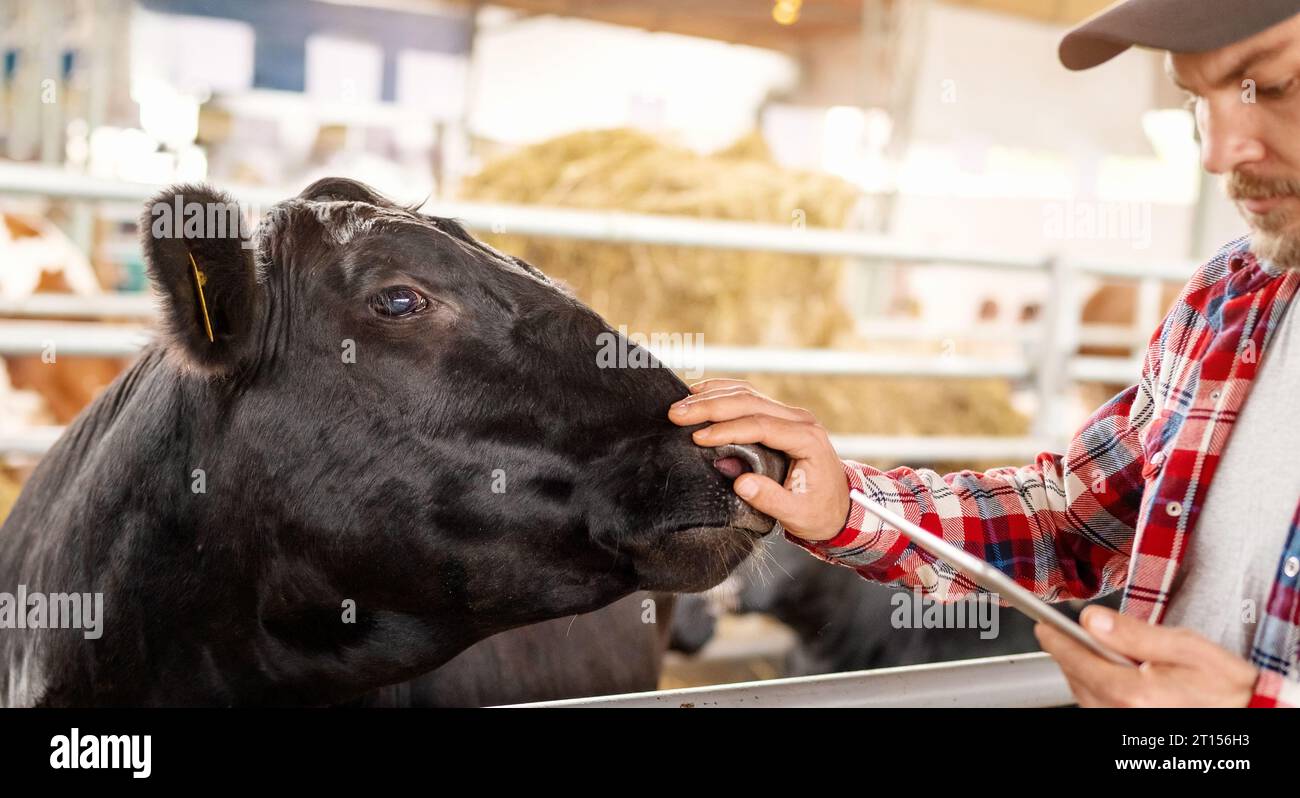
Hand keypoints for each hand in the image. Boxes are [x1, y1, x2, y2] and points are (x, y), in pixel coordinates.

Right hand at [668, 379, 849, 541]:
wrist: (840, 506)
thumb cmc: (819, 511)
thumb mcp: (798, 514)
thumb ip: (771, 499)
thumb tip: (740, 483)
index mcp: (807, 439)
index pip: (761, 425)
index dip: (727, 429)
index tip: (698, 438)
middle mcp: (799, 420)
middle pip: (750, 401)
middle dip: (710, 406)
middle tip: (676, 413)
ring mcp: (789, 415)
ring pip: (746, 394)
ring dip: (711, 397)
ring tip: (681, 404)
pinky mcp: (778, 417)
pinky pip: (747, 397)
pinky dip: (721, 394)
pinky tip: (698, 395)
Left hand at [1035, 605, 1258, 706]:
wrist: (1249, 713)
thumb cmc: (1225, 685)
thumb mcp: (1185, 646)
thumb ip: (1134, 633)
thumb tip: (1093, 620)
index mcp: (1134, 691)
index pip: (1077, 659)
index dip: (1056, 639)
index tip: (1045, 626)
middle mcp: (1124, 714)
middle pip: (1076, 679)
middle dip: (1068, 653)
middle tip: (1066, 632)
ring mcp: (1125, 726)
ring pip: (1084, 696)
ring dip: (1080, 672)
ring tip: (1093, 652)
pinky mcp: (1130, 731)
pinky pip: (1099, 709)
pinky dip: (1095, 690)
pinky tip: (1109, 676)